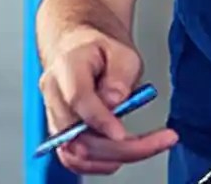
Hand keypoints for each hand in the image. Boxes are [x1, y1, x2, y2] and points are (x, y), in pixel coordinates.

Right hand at [39, 28, 177, 174]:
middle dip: (117, 147)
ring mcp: (55, 116)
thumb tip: (114, 101)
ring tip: (147, 146)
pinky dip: (102, 162)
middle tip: (156, 143)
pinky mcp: (62, 133)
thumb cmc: (100, 49)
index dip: (100, 120)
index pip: (77, 98)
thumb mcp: (122, 50)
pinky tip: (127, 152)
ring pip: (75, 153)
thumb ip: (120, 74)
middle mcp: (54, 94)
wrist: (81, 49)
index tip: (122, 134)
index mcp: (66, 65)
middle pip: (76, 134)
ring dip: (112, 157)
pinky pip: (76, 159)